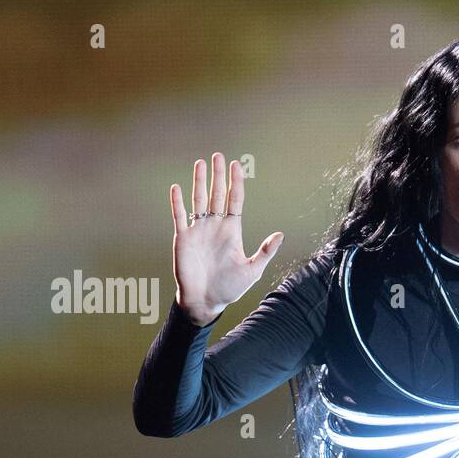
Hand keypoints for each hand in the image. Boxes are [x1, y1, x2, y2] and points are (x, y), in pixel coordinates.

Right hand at [169, 152, 283, 325]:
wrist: (206, 301)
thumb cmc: (229, 287)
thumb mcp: (252, 270)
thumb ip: (265, 252)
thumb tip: (280, 235)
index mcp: (232, 231)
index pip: (235, 201)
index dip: (236, 183)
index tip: (237, 165)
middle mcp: (215, 226)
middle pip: (217, 195)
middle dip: (218, 175)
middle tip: (218, 156)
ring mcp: (198, 230)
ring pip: (199, 200)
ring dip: (199, 182)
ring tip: (200, 164)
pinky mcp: (183, 238)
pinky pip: (180, 216)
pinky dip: (178, 202)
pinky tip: (177, 188)